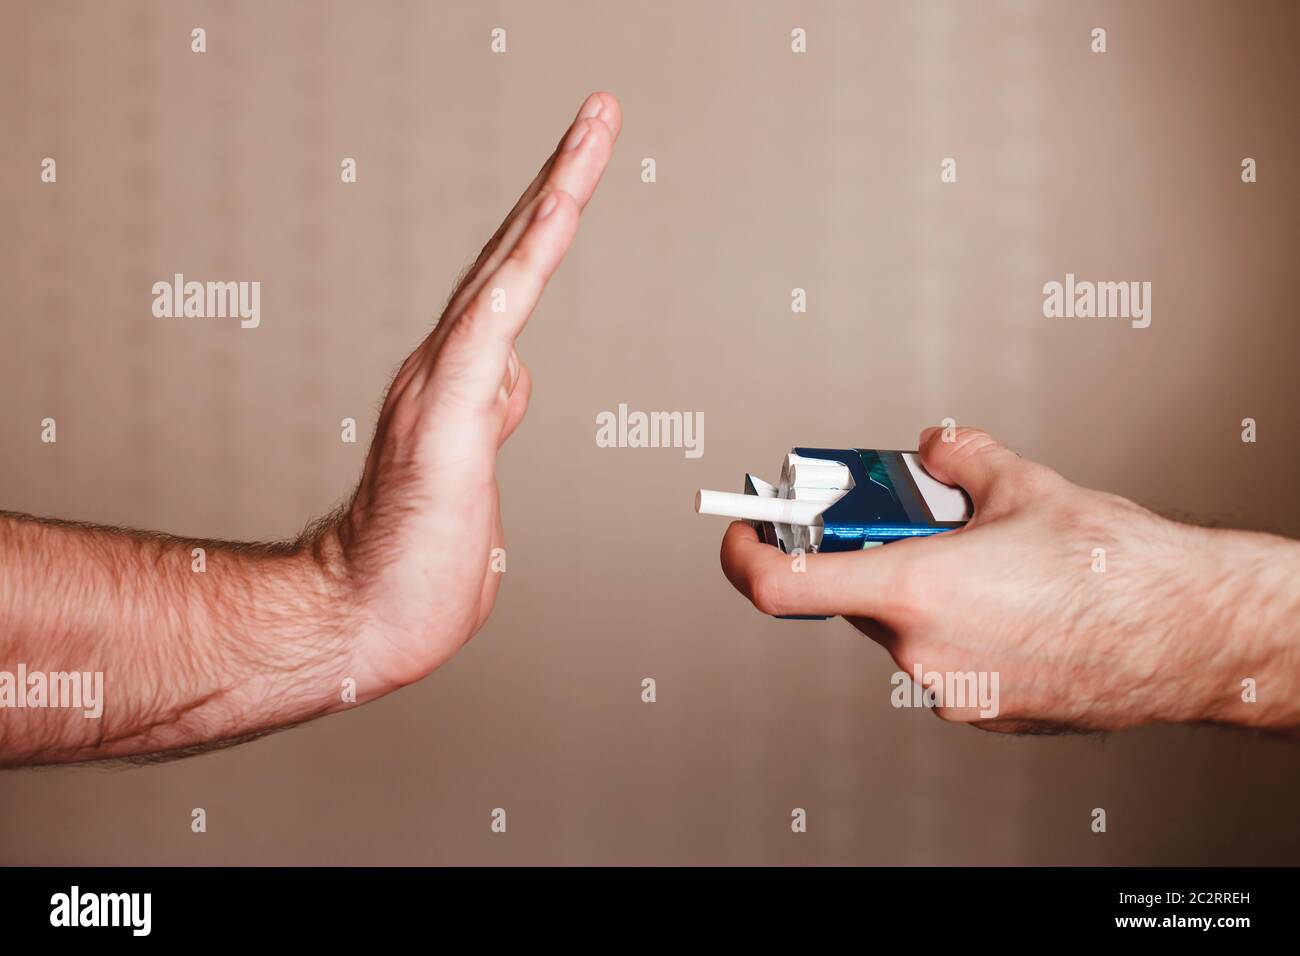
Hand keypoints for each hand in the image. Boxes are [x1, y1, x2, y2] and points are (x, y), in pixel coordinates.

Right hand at [327, 92, 620, 695]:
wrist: (366, 616)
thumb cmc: (413, 560)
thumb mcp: (472, 473)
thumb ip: (491, 414)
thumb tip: (514, 377)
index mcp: (462, 380)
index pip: (514, 281)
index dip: (547, 224)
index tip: (577, 174)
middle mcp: (448, 365)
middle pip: (513, 251)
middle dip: (559, 176)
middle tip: (597, 115)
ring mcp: (444, 382)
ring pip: (509, 266)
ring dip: (555, 192)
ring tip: (592, 130)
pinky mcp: (447, 411)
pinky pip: (495, 318)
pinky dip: (526, 258)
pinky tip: (557, 206)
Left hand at [720, 427, 1299, 732]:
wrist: (1191, 636)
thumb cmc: (1117, 568)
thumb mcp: (1023, 483)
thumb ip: (957, 458)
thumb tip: (933, 447)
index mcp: (916, 592)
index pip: (782, 587)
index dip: (744, 556)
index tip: (739, 531)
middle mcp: (922, 653)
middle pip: (853, 598)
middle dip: (868, 558)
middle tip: (899, 524)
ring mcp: (951, 693)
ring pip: (900, 630)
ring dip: (918, 592)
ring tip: (976, 558)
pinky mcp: (983, 712)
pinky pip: (940, 660)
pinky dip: (952, 627)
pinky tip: (1004, 603)